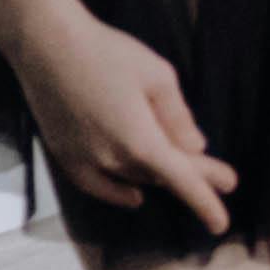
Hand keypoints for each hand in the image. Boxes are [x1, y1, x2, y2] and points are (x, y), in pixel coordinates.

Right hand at [19, 6, 234, 241]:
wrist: (45, 44)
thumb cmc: (107, 53)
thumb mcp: (159, 78)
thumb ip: (178, 118)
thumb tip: (195, 148)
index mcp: (139, 141)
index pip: (181, 182)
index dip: (205, 204)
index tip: (221, 224)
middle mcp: (110, 159)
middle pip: (161, 177)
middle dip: (194, 177)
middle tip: (224, 181)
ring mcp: (82, 159)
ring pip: (132, 180)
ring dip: (160, 179)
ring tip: (189, 175)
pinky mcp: (62, 154)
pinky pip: (96, 185)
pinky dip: (117, 193)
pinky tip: (134, 196)